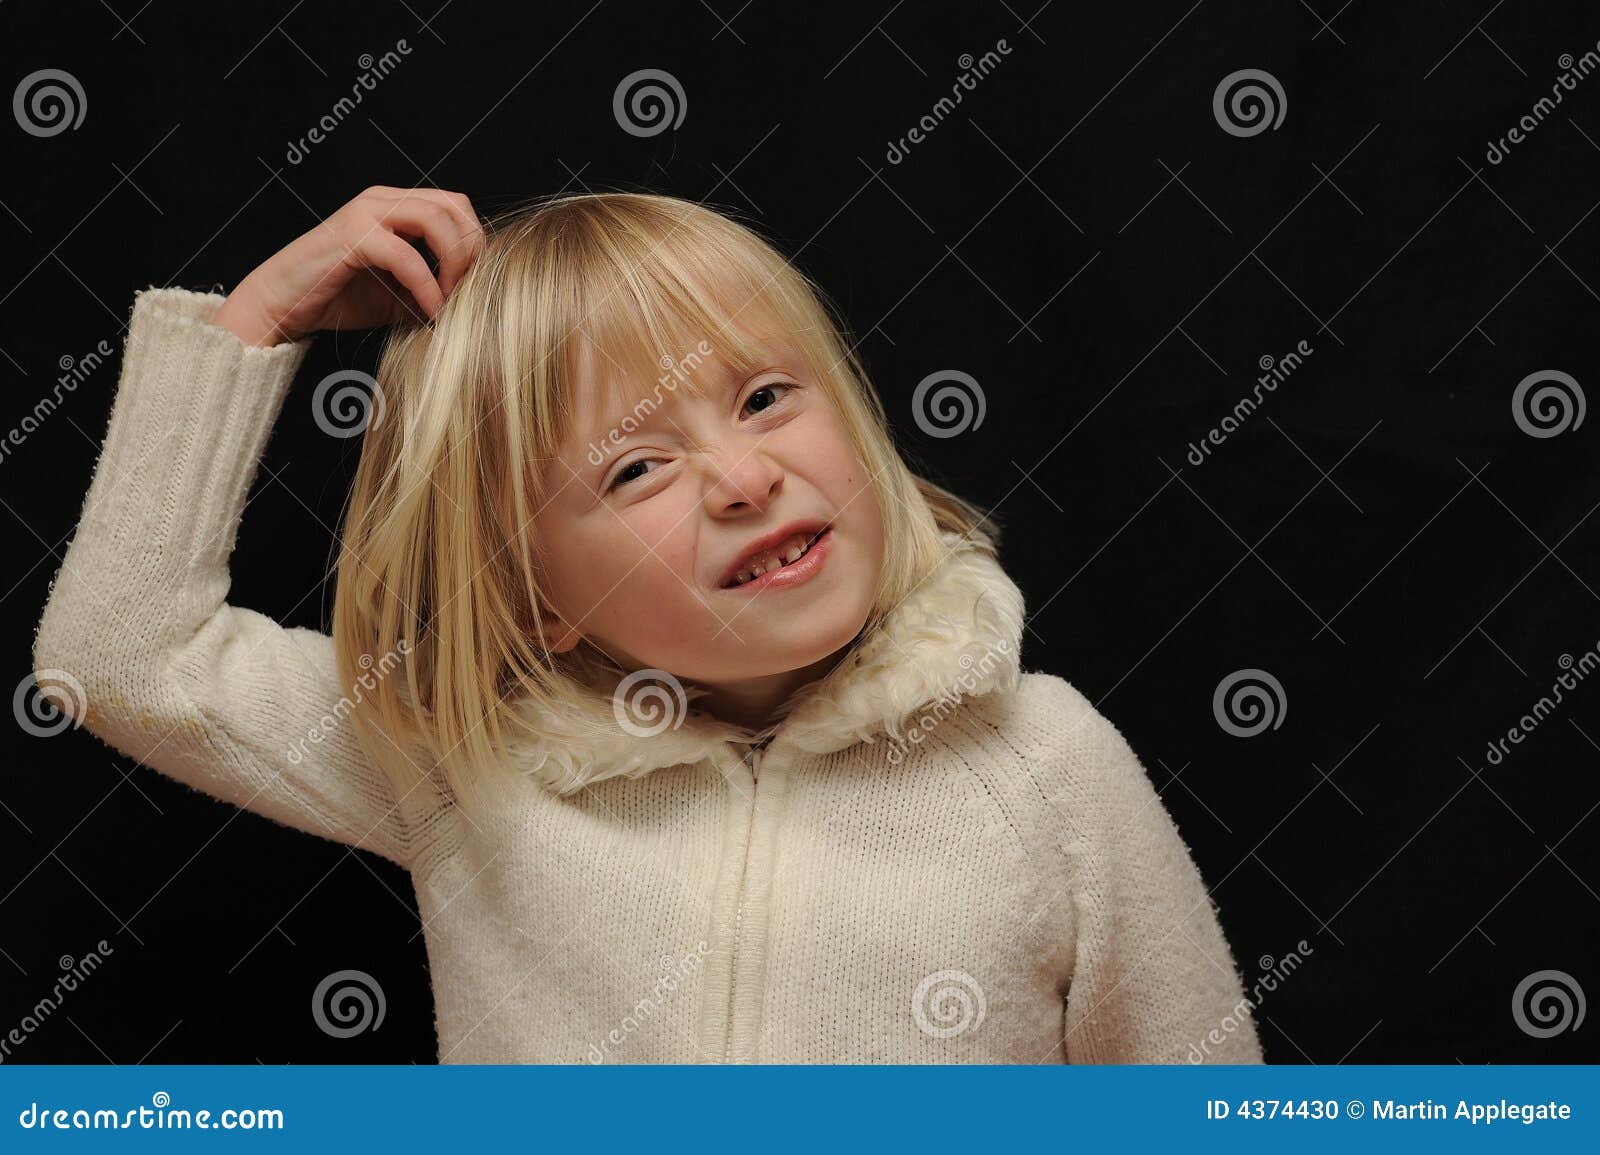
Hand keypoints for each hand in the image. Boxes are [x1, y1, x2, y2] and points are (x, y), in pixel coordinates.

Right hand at [211, 186, 483, 347]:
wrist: (281, 305)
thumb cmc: (337, 297)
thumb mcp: (399, 294)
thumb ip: (433, 286)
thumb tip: (476, 300)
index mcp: (396, 206)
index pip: (456, 207)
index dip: (475, 244)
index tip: (476, 284)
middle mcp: (383, 200)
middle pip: (454, 206)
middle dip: (471, 251)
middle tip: (470, 291)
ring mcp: (367, 213)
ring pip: (435, 219)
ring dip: (453, 264)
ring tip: (451, 301)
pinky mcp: (353, 236)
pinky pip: (407, 256)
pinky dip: (427, 286)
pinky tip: (430, 311)